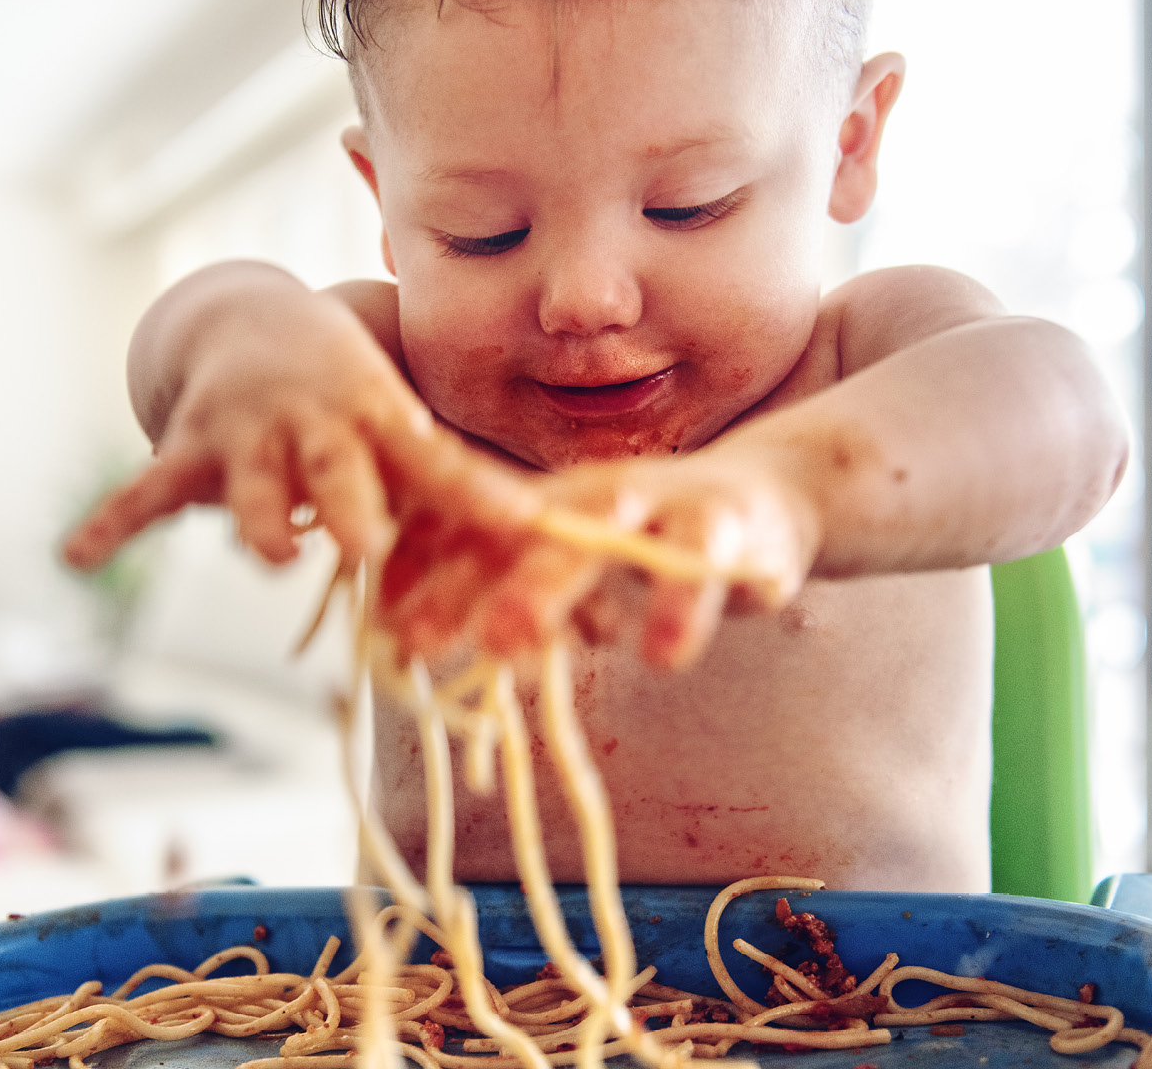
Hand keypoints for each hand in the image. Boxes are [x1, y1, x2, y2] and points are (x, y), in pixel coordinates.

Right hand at [64, 285, 534, 571]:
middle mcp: (317, 426)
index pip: (439, 465)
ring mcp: (249, 438)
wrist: (257, 326)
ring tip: (269, 553)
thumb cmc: (353, 394)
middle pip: (340, 475)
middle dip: (352, 507)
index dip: (479, 498)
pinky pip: (149, 494)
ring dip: (260, 521)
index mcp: (382, 421)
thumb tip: (561, 532)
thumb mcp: (407, 423)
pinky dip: (112, 524)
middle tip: (370, 543)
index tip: (526, 527)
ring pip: (254, 489)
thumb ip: (468, 482)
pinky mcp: (190, 453)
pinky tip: (75, 558)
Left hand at [379, 446, 822, 669]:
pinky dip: (687, 605)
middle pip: (536, 537)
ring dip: (581, 589)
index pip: (480, 538)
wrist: (765, 497)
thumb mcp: (571, 558)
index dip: (434, 579)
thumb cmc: (648, 541)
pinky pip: (709, 564)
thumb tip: (400, 632)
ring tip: (547, 643)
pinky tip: (665, 654)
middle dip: (495, 587)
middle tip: (450, 640)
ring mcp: (662, 507)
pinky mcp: (730, 529)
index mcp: (551, 507)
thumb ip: (501, 589)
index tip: (386, 631)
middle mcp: (596, 499)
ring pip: (616, 541)